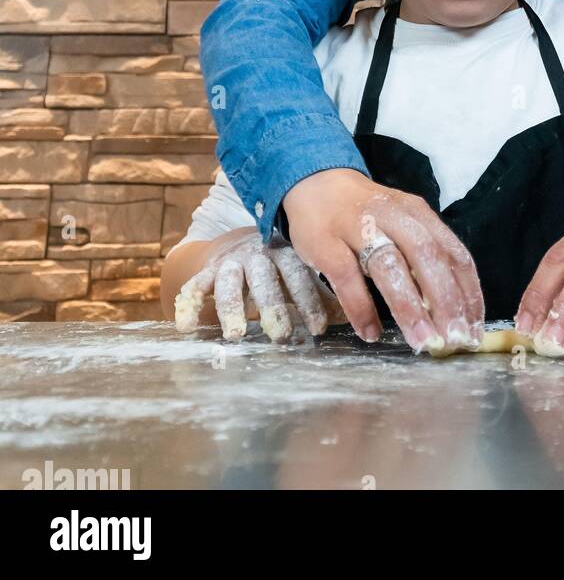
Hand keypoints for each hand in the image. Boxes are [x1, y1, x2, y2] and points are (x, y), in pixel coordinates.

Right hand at [174, 226, 335, 342]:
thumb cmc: (277, 267)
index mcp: (285, 252)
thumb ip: (322, 294)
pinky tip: (187, 328)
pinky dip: (189, 305)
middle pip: (265, 279)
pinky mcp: (207, 269)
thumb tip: (359, 316)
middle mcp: (257, 254)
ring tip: (235, 336)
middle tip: (280, 335)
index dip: (309, 301)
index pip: (299, 275)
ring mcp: (230, 261)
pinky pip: (195, 286)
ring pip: (230, 282)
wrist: (235, 244)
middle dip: (272, 307)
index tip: (318, 329)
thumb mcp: (298, 274)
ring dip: (232, 308)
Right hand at [281, 168, 484, 353]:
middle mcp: (392, 215)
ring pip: (390, 266)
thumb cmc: (366, 214)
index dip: (468, 292)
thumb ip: (424, 256)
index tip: (474, 328)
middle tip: (453, 340)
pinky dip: (361, 308)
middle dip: (445, 301)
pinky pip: (346, 277)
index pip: (453, 252)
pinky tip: (371, 333)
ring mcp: (358, 227)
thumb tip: (451, 310)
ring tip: (422, 342)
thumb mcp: (402, 224)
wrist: (316, 183)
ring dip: (410, 308)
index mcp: (417, 212)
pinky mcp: (326, 242)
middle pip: (427, 257)